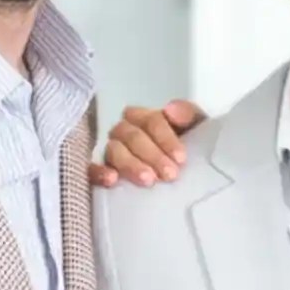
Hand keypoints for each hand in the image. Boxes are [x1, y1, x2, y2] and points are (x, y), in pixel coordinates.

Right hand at [87, 100, 207, 187]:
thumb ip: (189, 115)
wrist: (192, 177)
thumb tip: (170, 109)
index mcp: (147, 118)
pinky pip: (91, 168)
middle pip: (132, 136)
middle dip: (152, 155)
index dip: (166, 138)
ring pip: (113, 151)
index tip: (181, 158)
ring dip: (131, 165)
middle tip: (170, 174)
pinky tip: (111, 180)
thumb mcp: (198, 131)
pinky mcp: (100, 171)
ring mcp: (112, 151)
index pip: (151, 120)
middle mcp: (126, 131)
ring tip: (148, 180)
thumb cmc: (191, 149)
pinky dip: (98, 172)